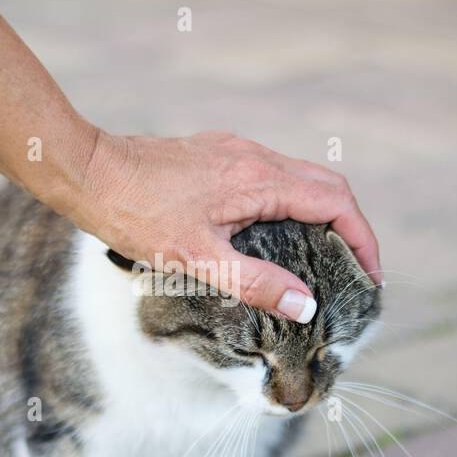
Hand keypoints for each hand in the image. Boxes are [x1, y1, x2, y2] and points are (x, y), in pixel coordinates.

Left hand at [62, 129, 381, 321]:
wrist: (86, 172)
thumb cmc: (135, 215)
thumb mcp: (198, 260)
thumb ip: (256, 283)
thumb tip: (306, 306)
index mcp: (259, 179)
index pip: (335, 202)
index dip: (363, 239)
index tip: (370, 275)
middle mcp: (254, 156)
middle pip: (326, 186)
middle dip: (349, 228)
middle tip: (354, 271)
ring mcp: (234, 151)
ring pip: (298, 178)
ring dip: (320, 215)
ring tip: (321, 259)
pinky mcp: (215, 154)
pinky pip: (270, 176)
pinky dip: (289, 204)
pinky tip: (271, 236)